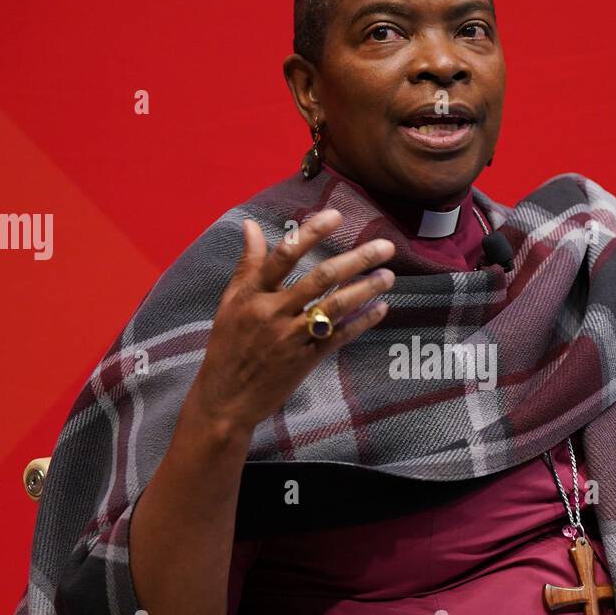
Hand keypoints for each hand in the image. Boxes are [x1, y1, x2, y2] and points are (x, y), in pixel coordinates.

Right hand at [185, 208, 394, 437]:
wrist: (226, 399)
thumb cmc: (227, 346)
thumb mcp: (231, 302)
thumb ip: (247, 264)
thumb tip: (250, 225)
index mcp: (253, 294)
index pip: (285, 255)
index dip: (311, 232)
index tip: (337, 215)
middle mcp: (273, 313)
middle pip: (321, 278)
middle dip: (357, 260)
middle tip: (386, 246)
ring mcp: (291, 338)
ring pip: (335, 307)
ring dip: (366, 289)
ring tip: (389, 275)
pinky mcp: (305, 361)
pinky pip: (340, 337)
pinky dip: (362, 322)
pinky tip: (381, 308)